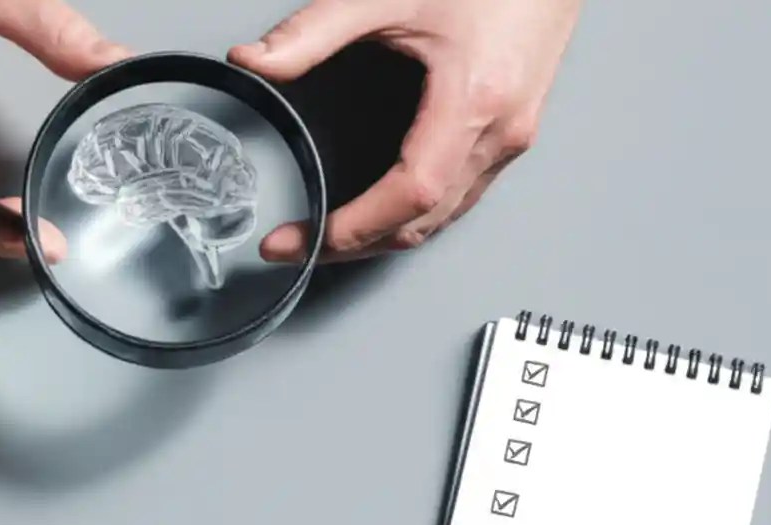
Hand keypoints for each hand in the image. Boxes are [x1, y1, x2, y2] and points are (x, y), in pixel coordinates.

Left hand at [229, 0, 581, 262]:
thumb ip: (314, 31)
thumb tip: (256, 60)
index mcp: (475, 101)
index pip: (408, 196)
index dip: (352, 228)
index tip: (303, 239)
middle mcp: (501, 132)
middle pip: (423, 223)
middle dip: (355, 246)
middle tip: (298, 247)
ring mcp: (513, 138)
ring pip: (444, 218)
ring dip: (386, 238)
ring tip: (330, 238)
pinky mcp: (514, 133)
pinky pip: (461, 196)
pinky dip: (416, 216)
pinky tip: (383, 212)